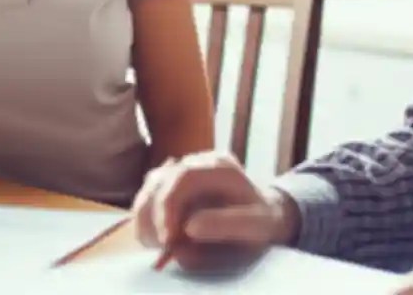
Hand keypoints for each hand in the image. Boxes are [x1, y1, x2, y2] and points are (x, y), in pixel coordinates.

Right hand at [131, 151, 298, 270]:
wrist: (266, 214)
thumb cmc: (263, 220)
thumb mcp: (256, 225)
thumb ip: (227, 224)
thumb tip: (189, 227)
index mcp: (220, 166)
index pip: (183, 177)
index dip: (168, 207)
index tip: (167, 240)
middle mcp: (197, 162)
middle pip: (158, 180)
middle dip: (153, 217)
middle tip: (162, 249)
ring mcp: (181, 171)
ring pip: (148, 189)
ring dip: (146, 220)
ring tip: (160, 247)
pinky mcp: (171, 186)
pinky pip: (148, 199)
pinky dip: (147, 221)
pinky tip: (159, 240)